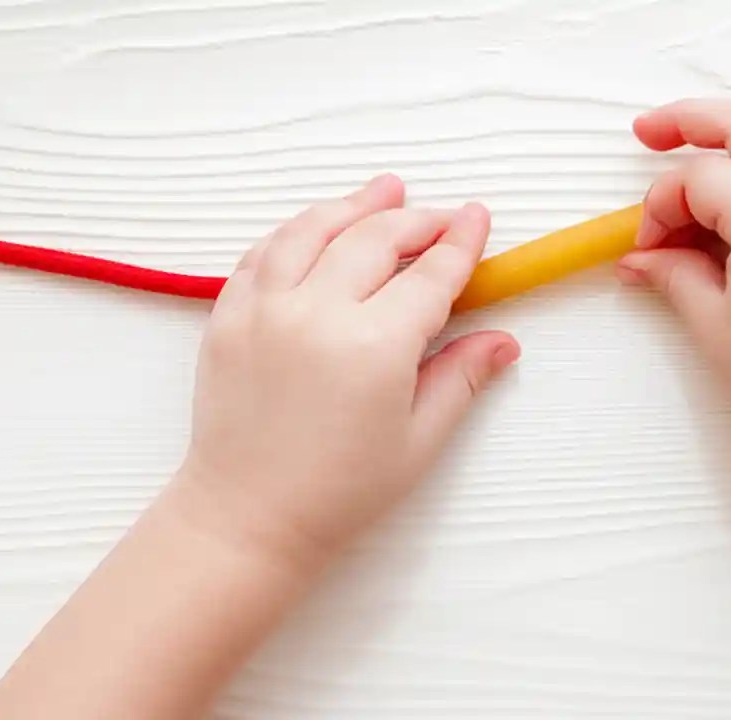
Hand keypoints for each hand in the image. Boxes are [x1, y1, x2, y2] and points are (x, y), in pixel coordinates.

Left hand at [174, 175, 518, 572]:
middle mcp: (317, 313)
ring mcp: (265, 310)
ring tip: (384, 190)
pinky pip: (263, 253)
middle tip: (441, 215)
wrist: (247, 519)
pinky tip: (316, 226)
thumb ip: (460, 378)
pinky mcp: (227, 317)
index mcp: (375, 347)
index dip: (460, 243)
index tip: (477, 219)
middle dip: (416, 219)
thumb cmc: (339, 492)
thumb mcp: (418, 441)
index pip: (430, 275)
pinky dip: (295, 231)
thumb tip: (503, 341)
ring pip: (313, 230)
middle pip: (375, 239)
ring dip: (354, 206)